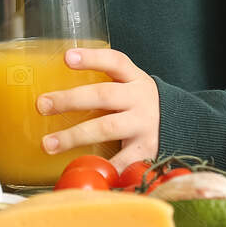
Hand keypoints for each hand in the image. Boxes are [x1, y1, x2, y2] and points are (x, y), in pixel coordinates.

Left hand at [37, 47, 160, 170]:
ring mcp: (144, 126)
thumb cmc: (140, 107)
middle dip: (70, 99)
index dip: (91, 58)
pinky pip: (121, 161)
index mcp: (135, 79)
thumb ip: (103, 86)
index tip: (67, 57)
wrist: (183, 128)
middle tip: (42, 105)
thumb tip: (55, 93)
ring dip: (74, 136)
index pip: (115, 61)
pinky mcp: (146, 151)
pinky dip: (100, 166)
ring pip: (107, 128)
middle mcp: (140, 100)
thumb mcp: (130, 88)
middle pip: (104, 95)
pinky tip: (80, 169)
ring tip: (49, 143)